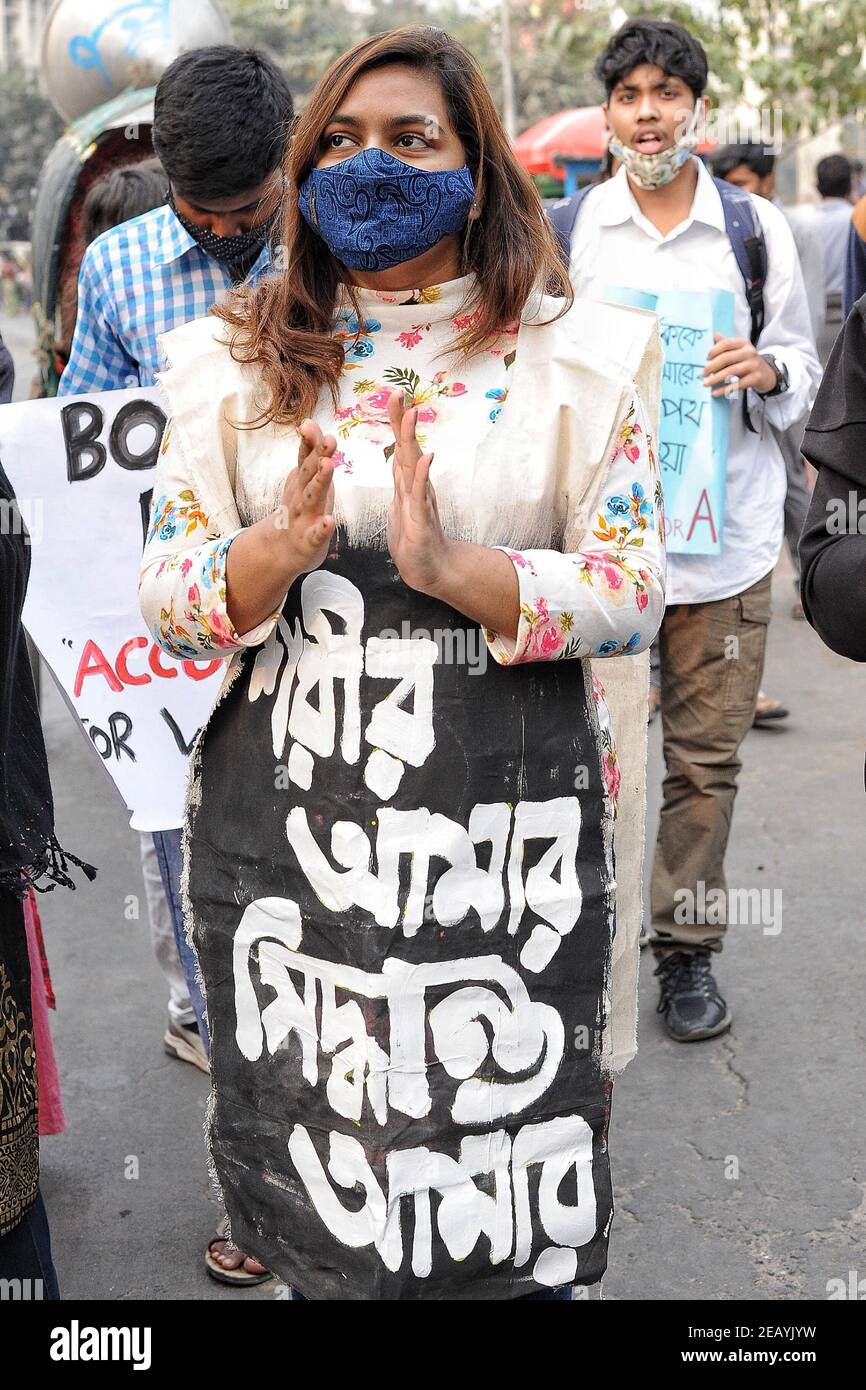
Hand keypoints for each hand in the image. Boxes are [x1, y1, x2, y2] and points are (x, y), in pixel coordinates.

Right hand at [278, 418, 336, 573]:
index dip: (309, 441)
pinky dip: (322, 528)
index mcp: (302, 481)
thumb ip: (310, 452)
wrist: (280, 549)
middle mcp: (301, 496)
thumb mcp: (304, 479)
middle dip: (319, 455)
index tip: (309, 423)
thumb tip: (309, 422)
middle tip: (330, 439)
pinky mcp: (309, 540)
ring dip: (320, 482)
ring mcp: (304, 518)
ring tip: (329, 466)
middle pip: (309, 473)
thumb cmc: (300, 510)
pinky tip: (329, 522)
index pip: (305, 457)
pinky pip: (315, 534)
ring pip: (312, 498)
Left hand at [386, 390, 450, 594]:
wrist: (430, 572)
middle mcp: (417, 488)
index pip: (401, 448)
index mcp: (407, 484)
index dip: (397, 423)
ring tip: (411, 415)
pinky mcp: (422, 521)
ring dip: (411, 440)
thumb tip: (399, 459)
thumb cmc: (414, 541)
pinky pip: (421, 495)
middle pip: (408, 449)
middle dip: (403, 422)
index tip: (394, 397)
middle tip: (400, 394)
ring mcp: (421, 503)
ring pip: (414, 466)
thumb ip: (402, 483)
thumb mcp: (401, 507)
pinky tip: (426, 458)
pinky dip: (422, 476)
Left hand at [702, 334, 777, 396]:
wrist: (766, 374)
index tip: (706, 359)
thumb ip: (726, 344)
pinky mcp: (756, 378)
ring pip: (730, 371)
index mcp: (744, 343)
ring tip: (706, 383)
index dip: (714, 350)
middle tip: (702, 374)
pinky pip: (737, 384)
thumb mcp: (739, 351)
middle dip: (712, 366)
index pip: (726, 343)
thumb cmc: (747, 361)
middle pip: (726, 358)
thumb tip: (715, 334)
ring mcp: (754, 365)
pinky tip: (715, 393)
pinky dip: (724, 390)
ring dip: (715, 378)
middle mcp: (750, 352)